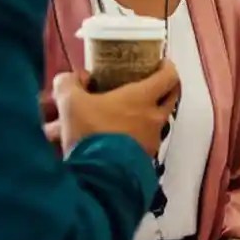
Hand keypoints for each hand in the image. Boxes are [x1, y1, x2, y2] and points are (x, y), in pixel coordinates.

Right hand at [51, 61, 179, 155]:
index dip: (167, 66)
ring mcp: (152, 141)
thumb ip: (68, 83)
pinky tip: (114, 138)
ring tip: (125, 113)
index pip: (168, 76)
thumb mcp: (69, 103)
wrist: (97, 177)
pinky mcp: (146, 159)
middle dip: (164, 88)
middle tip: (150, 83)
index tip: (159, 62)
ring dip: (146, 114)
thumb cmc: (90, 132)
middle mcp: (154, 118)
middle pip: (171, 98)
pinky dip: (135, 135)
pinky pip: (145, 141)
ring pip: (157, 121)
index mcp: (142, 98)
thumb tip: (75, 77)